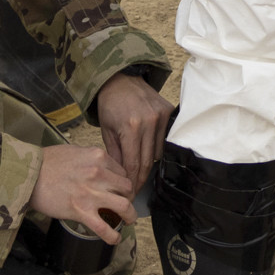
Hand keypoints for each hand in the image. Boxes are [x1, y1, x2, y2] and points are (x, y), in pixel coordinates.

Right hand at [31, 143, 135, 242]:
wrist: (29, 175)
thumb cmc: (47, 162)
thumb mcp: (75, 150)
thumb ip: (92, 158)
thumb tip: (102, 167)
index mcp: (98, 157)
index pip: (122, 172)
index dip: (123, 183)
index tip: (121, 190)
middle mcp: (99, 174)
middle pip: (127, 188)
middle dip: (129, 197)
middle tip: (125, 203)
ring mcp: (91, 193)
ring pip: (124, 207)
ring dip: (130, 215)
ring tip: (129, 220)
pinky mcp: (81, 211)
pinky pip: (104, 228)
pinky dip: (113, 236)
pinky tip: (115, 238)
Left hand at [93, 72, 173, 194]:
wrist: (120, 79)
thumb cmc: (109, 105)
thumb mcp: (106, 131)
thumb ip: (115, 155)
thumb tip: (122, 179)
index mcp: (130, 127)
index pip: (134, 164)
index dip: (132, 183)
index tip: (129, 195)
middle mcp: (149, 122)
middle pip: (148, 162)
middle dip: (140, 179)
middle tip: (135, 192)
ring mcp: (161, 116)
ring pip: (158, 153)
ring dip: (148, 164)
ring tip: (139, 174)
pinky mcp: (168, 112)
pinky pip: (164, 140)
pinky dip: (156, 149)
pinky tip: (148, 154)